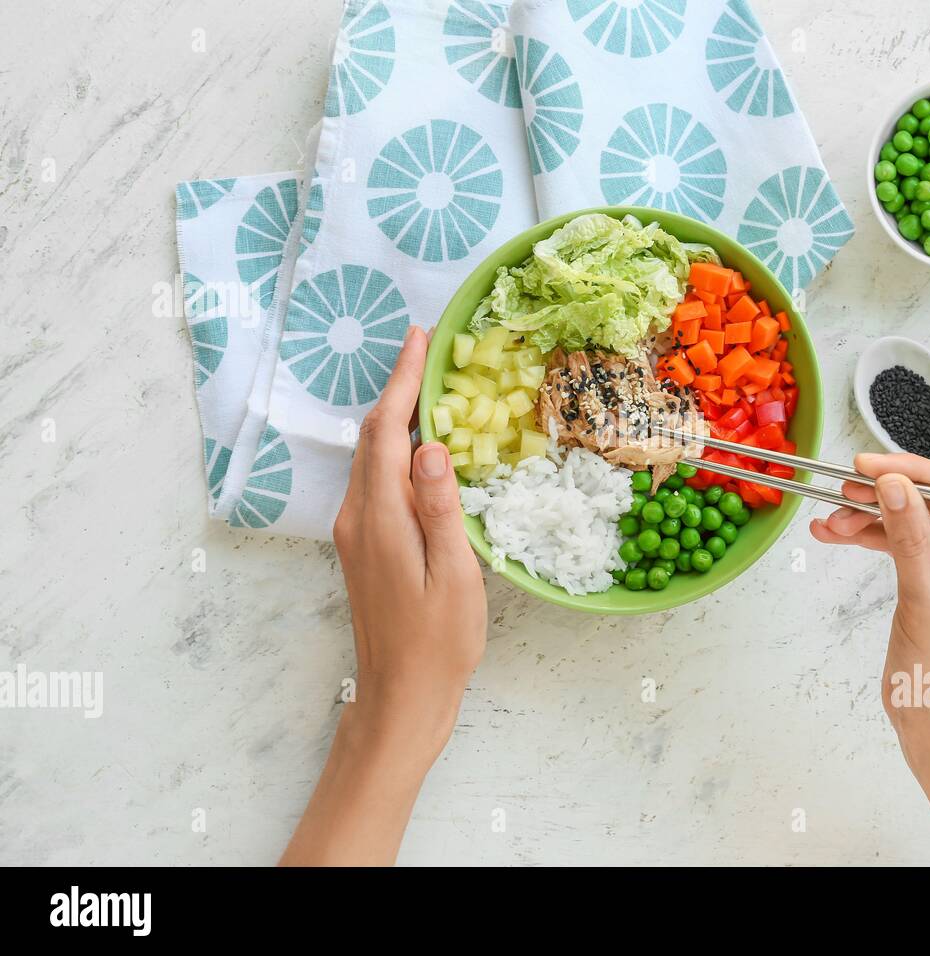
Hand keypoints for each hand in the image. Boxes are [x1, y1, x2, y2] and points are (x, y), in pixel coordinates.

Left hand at [281, 326, 485, 865]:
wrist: (400, 696)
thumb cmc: (438, 642)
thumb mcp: (455, 574)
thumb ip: (441, 507)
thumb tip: (431, 445)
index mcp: (380, 518)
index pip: (386, 432)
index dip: (402, 382)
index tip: (420, 339)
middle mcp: (357, 517)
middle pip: (371, 437)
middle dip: (396, 388)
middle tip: (428, 349)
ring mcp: (356, 532)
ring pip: (371, 457)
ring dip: (395, 417)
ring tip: (429, 385)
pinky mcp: (364, 546)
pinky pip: (375, 480)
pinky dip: (395, 448)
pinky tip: (422, 446)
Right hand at [811, 454, 929, 864]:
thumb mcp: (924, 602)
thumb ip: (909, 537)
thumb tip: (893, 485)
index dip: (916, 475)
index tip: (872, 467)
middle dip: (894, 491)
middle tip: (850, 487)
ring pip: (920, 516)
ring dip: (875, 515)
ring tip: (833, 520)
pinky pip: (908, 540)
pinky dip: (874, 535)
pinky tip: (839, 535)